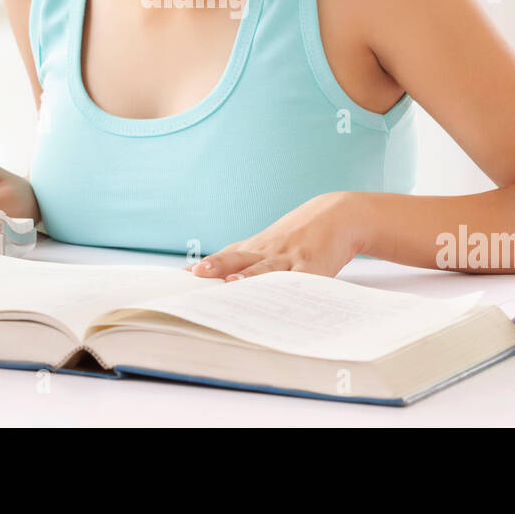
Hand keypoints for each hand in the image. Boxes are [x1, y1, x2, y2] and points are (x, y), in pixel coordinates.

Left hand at [184, 191, 364, 280]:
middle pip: (238, 258)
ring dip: (250, 276)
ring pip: (266, 268)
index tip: (179, 279)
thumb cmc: (294, 237)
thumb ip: (238, 260)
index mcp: (254, 249)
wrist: (335, 216)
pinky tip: (283, 297)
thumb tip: (198, 274)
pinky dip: (291, 289)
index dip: (203, 268)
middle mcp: (267, 252)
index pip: (223, 257)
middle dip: (217, 266)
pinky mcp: (313, 267)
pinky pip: (301, 280)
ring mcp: (289, 258)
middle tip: (197, 274)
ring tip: (233, 283)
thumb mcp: (264, 245)